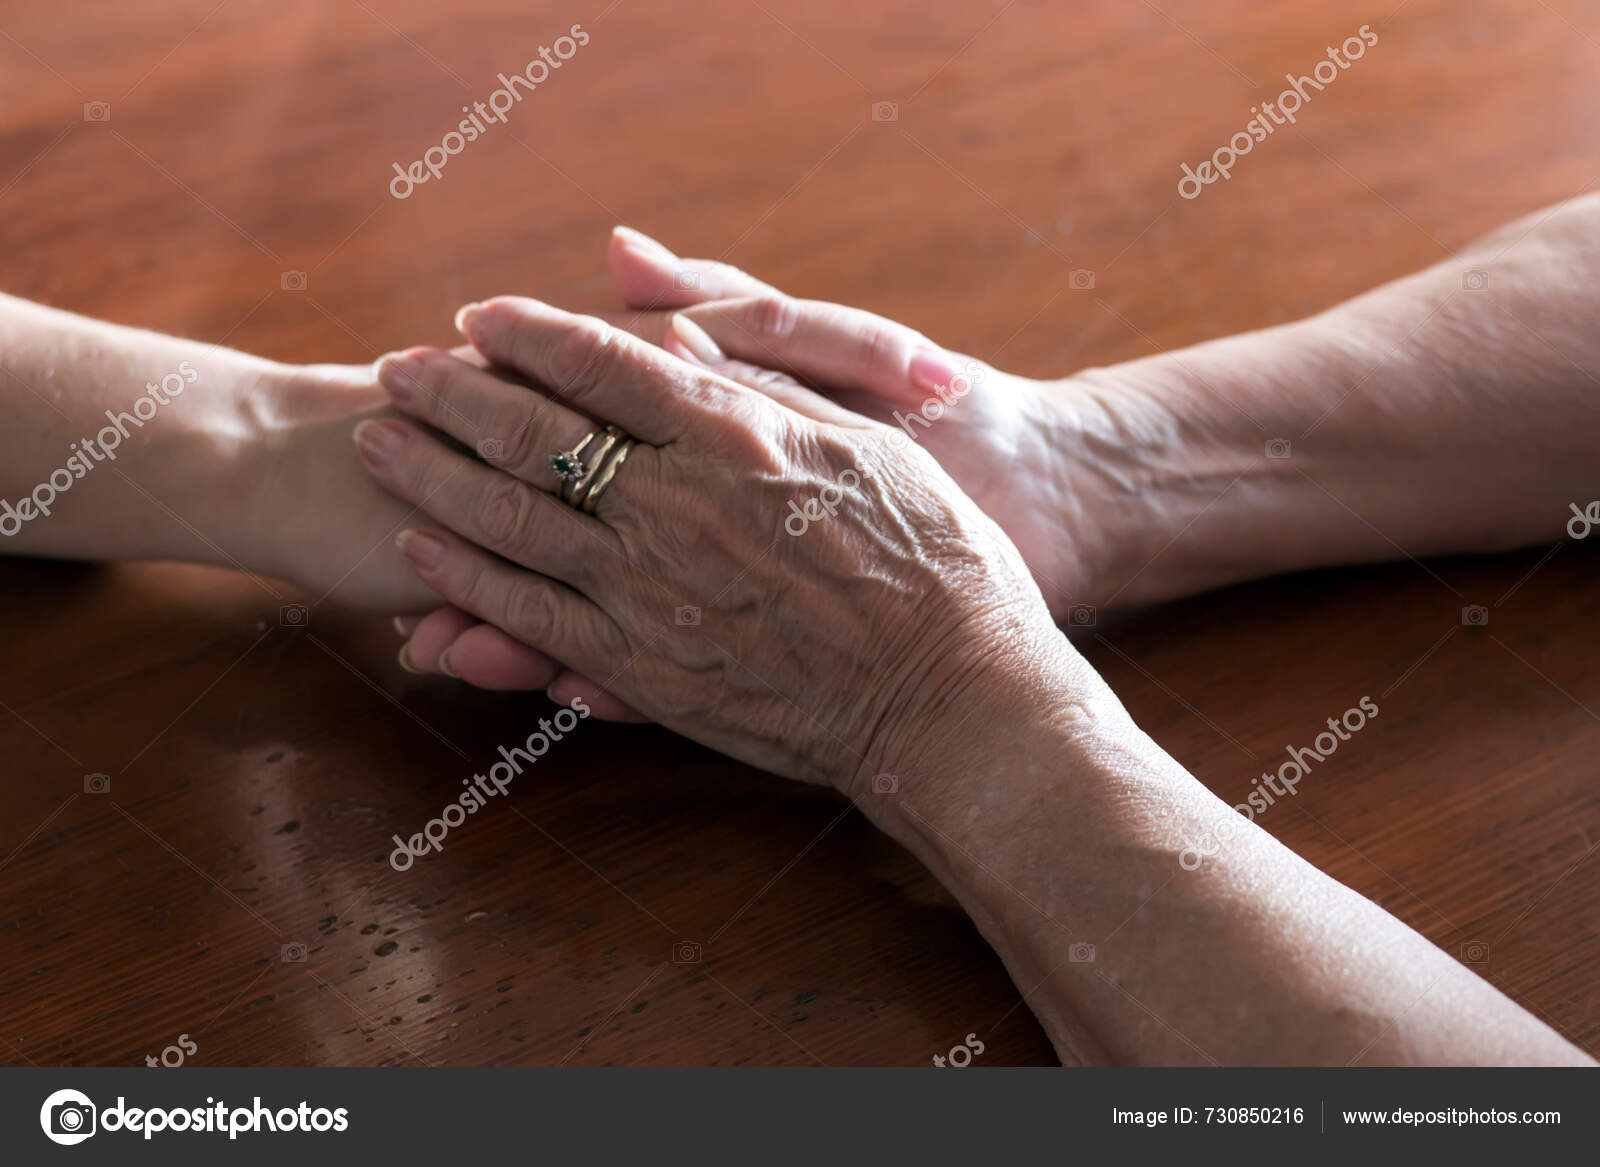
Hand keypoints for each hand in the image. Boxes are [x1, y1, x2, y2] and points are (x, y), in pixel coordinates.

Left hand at [400, 228, 1109, 692]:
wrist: (953, 702)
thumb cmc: (939, 562)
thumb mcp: (869, 445)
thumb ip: (767, 385)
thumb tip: (681, 333)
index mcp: (735, 439)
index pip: (604, 365)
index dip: (530, 334)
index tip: (478, 316)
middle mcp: (677, 509)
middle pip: (535, 436)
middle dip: (454, 394)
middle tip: (395, 369)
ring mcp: (652, 595)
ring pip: (510, 525)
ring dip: (433, 479)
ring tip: (378, 445)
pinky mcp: (647, 672)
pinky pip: (534, 620)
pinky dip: (470, 584)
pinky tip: (424, 558)